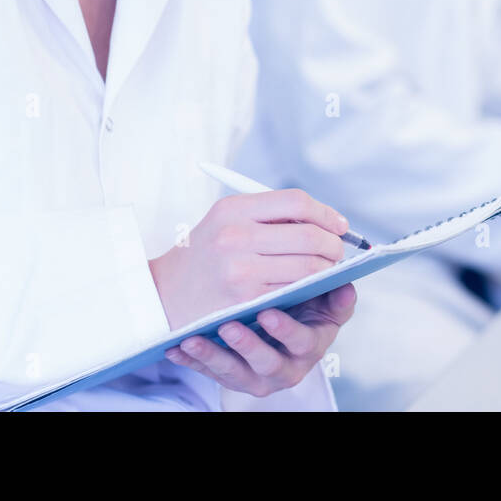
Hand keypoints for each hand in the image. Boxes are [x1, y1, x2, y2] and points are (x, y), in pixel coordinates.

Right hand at [148, 189, 348, 332]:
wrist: (163, 295)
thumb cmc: (203, 255)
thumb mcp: (226, 221)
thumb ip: (269, 215)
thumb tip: (323, 219)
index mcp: (234, 209)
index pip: (297, 202)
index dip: (325, 213)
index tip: (338, 225)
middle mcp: (236, 235)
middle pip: (309, 235)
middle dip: (333, 245)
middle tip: (337, 252)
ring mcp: (241, 269)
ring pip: (308, 266)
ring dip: (326, 269)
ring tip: (326, 270)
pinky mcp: (246, 299)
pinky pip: (293, 290)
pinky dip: (309, 288)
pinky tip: (308, 287)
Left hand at [163, 284, 356, 398]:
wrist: (277, 324)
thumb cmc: (302, 306)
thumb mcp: (324, 303)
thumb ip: (334, 295)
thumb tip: (346, 285)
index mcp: (309, 345)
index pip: (302, 341)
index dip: (286, 330)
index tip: (269, 311)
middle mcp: (284, 366)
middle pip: (267, 363)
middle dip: (248, 346)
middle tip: (230, 325)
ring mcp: (253, 374)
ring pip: (233, 371)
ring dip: (213, 356)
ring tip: (195, 337)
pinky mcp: (228, 375)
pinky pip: (206, 372)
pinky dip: (190, 360)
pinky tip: (175, 346)